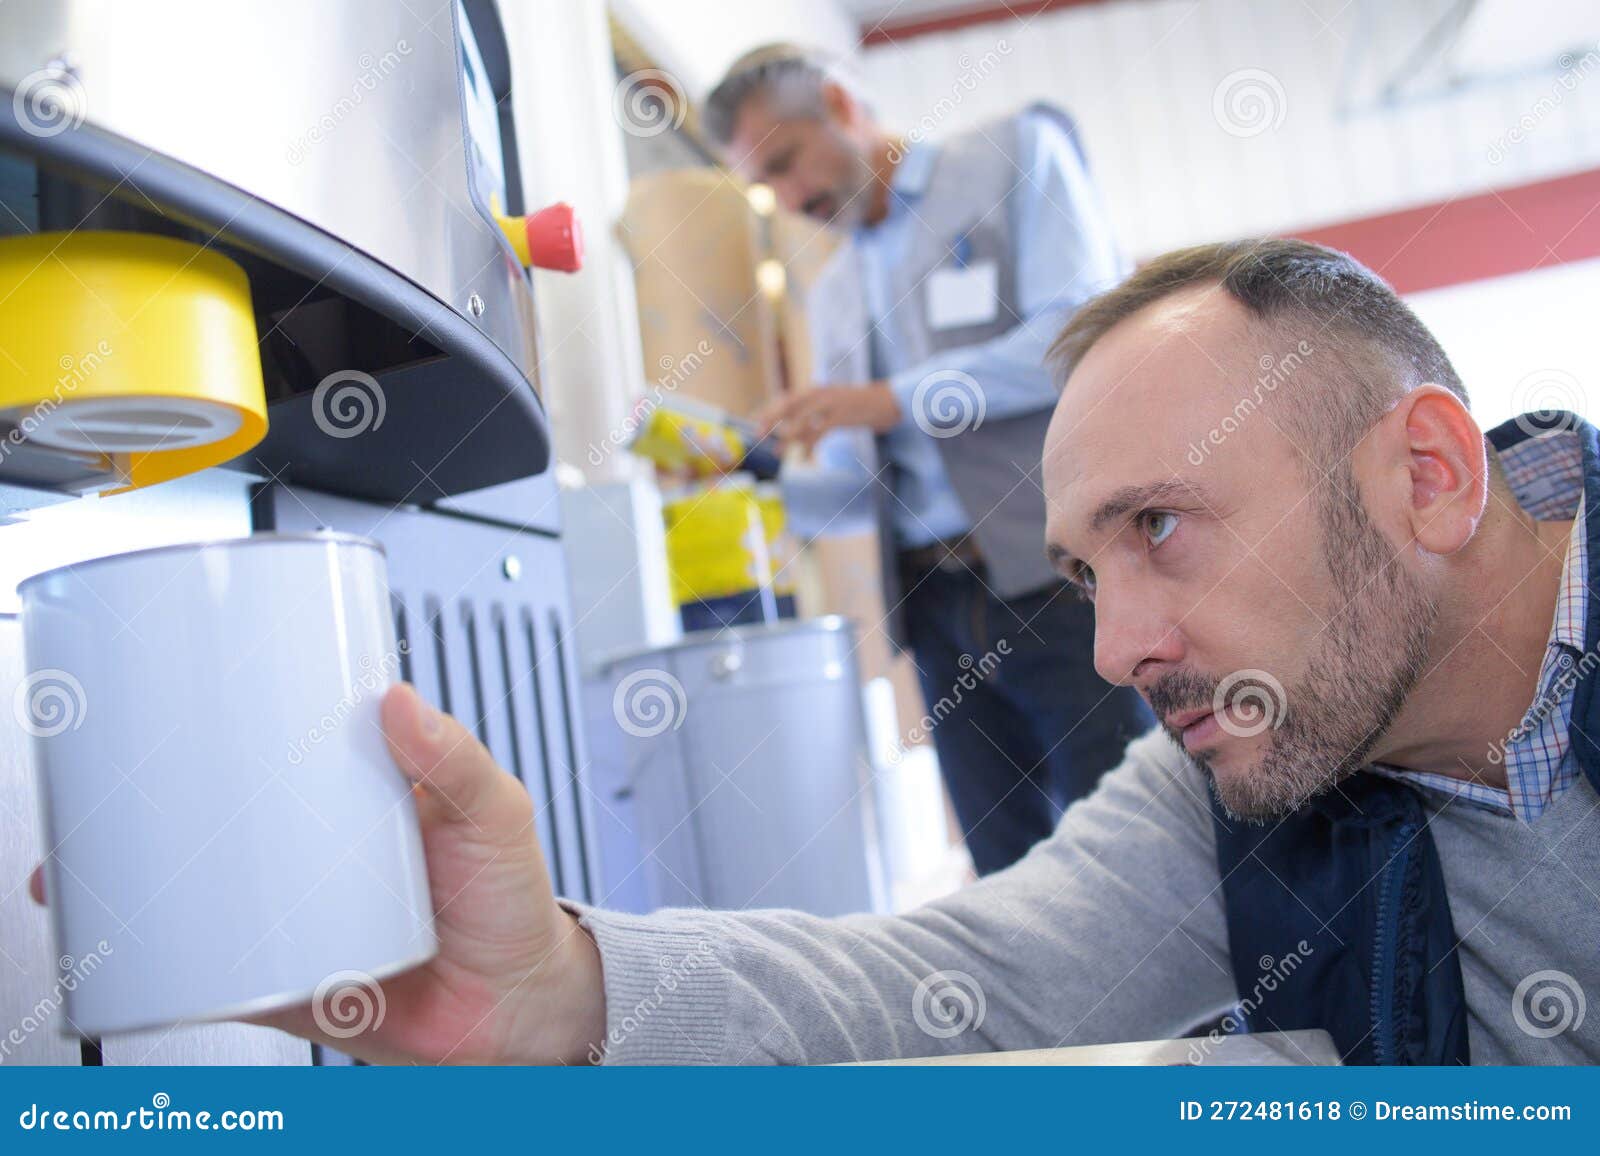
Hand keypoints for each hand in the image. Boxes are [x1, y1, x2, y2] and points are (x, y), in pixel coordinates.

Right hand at [28, 683, 605, 1064]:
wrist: (518, 1008)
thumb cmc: (512, 902)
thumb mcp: (497, 813)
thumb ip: (458, 760)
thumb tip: (401, 702)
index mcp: (361, 798)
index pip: (285, 753)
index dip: (238, 729)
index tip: (191, 701)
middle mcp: (320, 852)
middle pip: (228, 819)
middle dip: (169, 802)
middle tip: (129, 781)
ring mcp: (297, 916)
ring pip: (206, 893)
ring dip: (152, 879)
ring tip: (105, 857)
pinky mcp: (286, 981)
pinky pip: (216, 973)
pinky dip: (175, 963)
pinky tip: (143, 942)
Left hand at [754, 382, 901, 455]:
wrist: (881, 402)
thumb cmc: (850, 408)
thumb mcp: (827, 410)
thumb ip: (809, 420)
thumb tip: (790, 439)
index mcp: (812, 391)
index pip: (783, 399)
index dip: (767, 411)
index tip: (754, 424)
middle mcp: (818, 394)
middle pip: (788, 406)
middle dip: (771, 420)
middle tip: (759, 434)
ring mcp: (829, 403)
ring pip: (802, 420)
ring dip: (788, 438)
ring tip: (778, 452)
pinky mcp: (841, 416)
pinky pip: (820, 432)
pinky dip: (810, 446)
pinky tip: (805, 457)